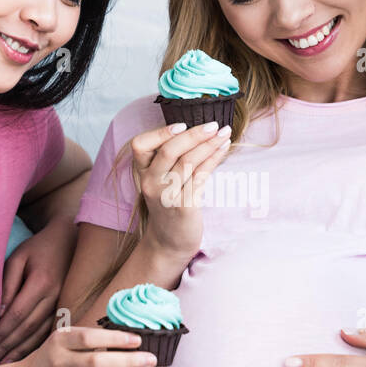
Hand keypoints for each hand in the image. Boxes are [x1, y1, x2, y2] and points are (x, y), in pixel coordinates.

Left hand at [0, 218, 76, 366]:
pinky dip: (35, 346)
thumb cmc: (37, 248)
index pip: (17, 314)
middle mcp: (56, 296)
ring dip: (20, 352)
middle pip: (28, 328)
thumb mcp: (17, 259)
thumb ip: (7, 285)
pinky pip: (50, 332)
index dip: (0, 332)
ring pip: (40, 334)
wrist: (68, 240)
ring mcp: (64, 304)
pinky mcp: (67, 308)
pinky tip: (23, 357)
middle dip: (7, 347)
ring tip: (2, 364)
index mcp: (42, 282)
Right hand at [11, 325, 164, 366]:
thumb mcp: (61, 340)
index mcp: (60, 342)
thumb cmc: (52, 357)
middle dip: (131, 361)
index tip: (137, 340)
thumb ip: (87, 337)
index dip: (114, 339)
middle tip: (154, 359)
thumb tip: (128, 334)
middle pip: (100, 363)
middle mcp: (62, 363)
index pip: (88, 338)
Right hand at [129, 120, 232, 260]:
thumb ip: (166, 159)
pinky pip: (201, 176)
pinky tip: (223, 149)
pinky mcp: (184, 206)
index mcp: (141, 173)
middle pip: (169, 151)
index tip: (183, 124)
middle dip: (194, 134)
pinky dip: (214, 159)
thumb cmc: (168, 205)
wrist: (169, 242)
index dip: (160, 132)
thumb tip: (195, 129)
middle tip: (213, 124)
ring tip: (225, 133)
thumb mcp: (159, 181)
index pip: (140, 145)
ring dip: (209, 144)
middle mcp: (150, 184)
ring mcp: (166, 196)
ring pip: (188, 162)